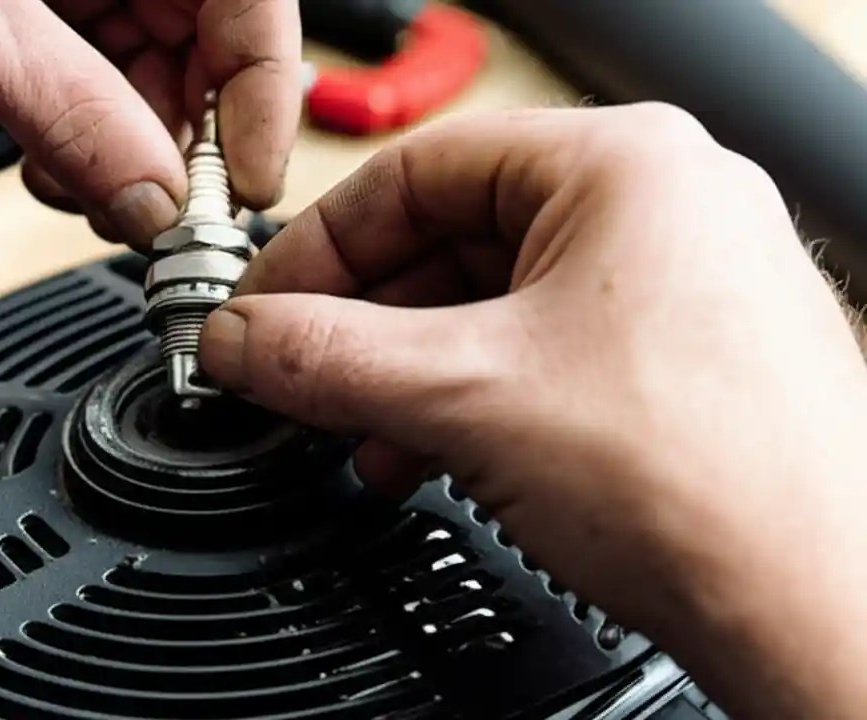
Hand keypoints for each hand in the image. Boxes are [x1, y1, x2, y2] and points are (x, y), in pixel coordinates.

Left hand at [0, 0, 301, 246]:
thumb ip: (81, 117)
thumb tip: (160, 200)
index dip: (261, 82)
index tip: (243, 177)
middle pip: (200, 33)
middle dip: (183, 130)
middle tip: (159, 209)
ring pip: (143, 67)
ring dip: (128, 147)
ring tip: (88, 193)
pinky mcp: (14, 15)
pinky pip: (86, 82)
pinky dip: (80, 138)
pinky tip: (50, 167)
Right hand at [198, 103, 866, 718]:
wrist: (821, 612)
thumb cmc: (710, 483)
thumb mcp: (463, 396)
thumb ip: (326, 356)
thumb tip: (243, 338)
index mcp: (623, 166)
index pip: (419, 172)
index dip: (321, 244)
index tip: (265, 305)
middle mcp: (661, 212)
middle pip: (451, 242)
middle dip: (362, 325)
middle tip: (297, 373)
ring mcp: (677, 288)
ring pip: (490, 308)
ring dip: (405, 373)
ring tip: (357, 429)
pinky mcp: (678, 363)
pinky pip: (538, 356)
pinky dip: (466, 401)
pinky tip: (426, 453)